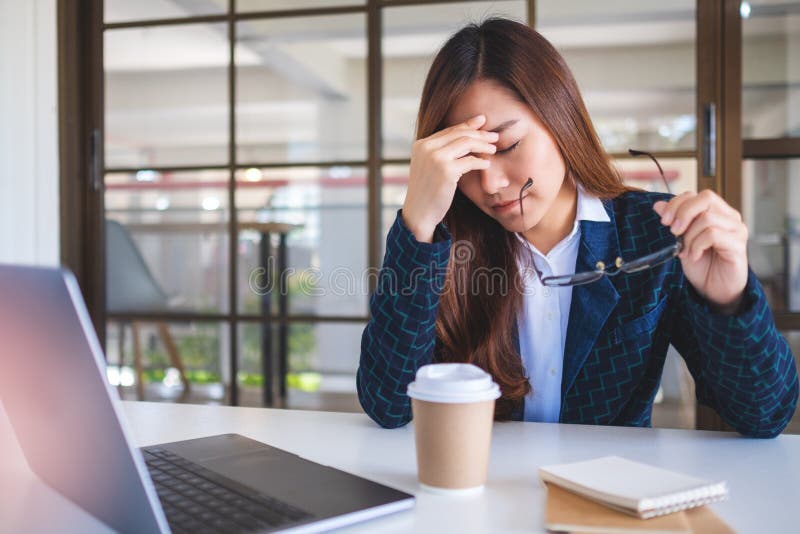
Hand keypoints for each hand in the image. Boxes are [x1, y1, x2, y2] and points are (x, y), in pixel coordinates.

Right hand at [401, 114, 498, 241]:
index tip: (482, 122)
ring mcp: (436, 158)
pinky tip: (486, 164)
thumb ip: (442, 151)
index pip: (449, 130)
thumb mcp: (430, 166)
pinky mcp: (446, 171)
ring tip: (493, 149)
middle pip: (460, 134)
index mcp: (421, 144)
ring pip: (466, 143)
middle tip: (494, 136)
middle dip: (480, 134)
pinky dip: (480, 162)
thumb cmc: (427, 191)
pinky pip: (470, 161)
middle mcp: (427, 148)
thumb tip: (464, 136)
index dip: (468, 125)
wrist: (418, 213)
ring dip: (483, 146)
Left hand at [653, 190, 748, 314]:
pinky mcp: (738, 244)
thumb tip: (658, 205)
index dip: (677, 204)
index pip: (696, 195)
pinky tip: (694, 256)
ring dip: (689, 236)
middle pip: (706, 198)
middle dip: (683, 212)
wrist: (714, 289)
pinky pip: (712, 235)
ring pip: (707, 218)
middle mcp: (729, 217)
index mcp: (716, 212)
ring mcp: (736, 229)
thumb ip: (674, 221)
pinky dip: (697, 246)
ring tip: (686, 251)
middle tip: (673, 231)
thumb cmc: (702, 264)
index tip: (664, 220)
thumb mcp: (682, 240)